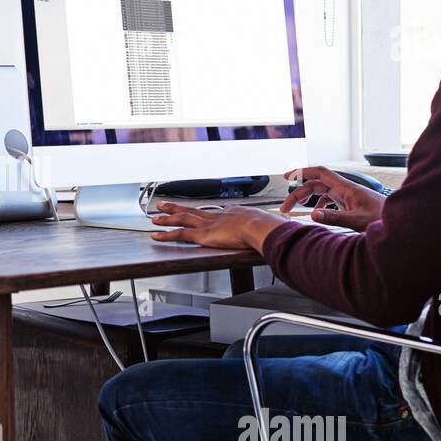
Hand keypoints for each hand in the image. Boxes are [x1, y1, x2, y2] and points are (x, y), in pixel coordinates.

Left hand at [150, 202, 284, 251]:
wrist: (262, 227)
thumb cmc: (269, 228)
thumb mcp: (272, 225)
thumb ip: (273, 228)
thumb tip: (284, 231)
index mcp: (235, 213)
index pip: (216, 212)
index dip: (206, 212)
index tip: (199, 211)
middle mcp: (219, 216)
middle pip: (194, 210)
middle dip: (178, 208)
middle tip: (164, 205)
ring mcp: (209, 225)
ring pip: (183, 219)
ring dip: (168, 217)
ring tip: (156, 216)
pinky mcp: (203, 235)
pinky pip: (180, 234)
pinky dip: (167, 234)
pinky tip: (156, 235)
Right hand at [279, 167, 384, 231]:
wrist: (401, 222)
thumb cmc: (384, 219)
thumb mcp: (357, 221)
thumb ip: (335, 218)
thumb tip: (314, 214)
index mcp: (347, 188)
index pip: (320, 173)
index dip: (302, 172)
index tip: (287, 177)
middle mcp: (346, 190)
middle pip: (316, 185)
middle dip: (299, 193)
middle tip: (286, 207)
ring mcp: (348, 197)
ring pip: (322, 192)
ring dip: (307, 199)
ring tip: (297, 209)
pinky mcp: (351, 205)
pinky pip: (330, 201)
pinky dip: (319, 205)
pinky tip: (317, 213)